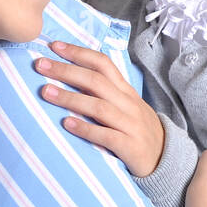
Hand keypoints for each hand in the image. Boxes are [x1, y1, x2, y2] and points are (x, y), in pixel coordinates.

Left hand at [34, 40, 165, 176]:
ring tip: (45, 91)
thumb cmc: (138, 131)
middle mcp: (129, 104)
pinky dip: (85, 128)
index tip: (54, 46)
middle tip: (40, 65)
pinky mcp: (130, 147)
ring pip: (99, 106)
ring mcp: (130, 125)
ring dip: (70, 97)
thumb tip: (70, 79)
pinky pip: (106, 136)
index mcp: (126, 91)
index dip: (79, 53)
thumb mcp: (127, 107)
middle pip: (96, 81)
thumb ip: (105, 94)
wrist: (166, 160)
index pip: (103, 64)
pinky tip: (66, 123)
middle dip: (66, 70)